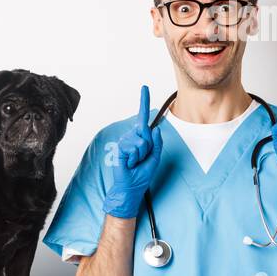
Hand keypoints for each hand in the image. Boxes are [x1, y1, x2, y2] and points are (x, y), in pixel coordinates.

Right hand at [103, 85, 163, 218]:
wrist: (131, 187)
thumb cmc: (142, 174)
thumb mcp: (155, 157)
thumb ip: (157, 143)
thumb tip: (155, 129)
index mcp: (140, 138)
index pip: (143, 118)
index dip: (144, 102)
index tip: (145, 88)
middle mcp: (131, 137)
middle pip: (145, 132)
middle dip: (148, 147)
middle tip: (141, 159)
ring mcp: (124, 142)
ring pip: (141, 141)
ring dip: (142, 154)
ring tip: (135, 162)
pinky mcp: (119, 148)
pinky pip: (134, 147)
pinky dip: (135, 157)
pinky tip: (129, 163)